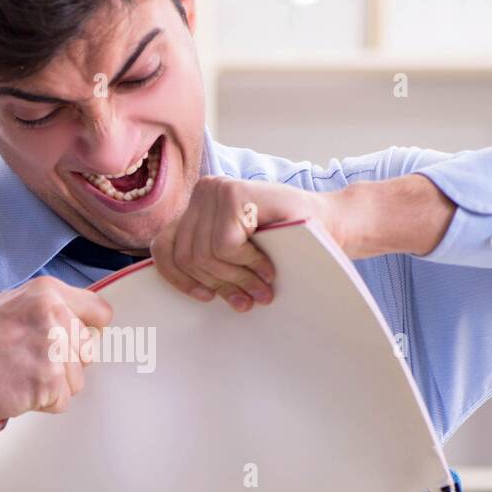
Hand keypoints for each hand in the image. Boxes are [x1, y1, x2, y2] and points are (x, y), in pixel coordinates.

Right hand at [0, 276, 113, 421]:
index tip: (71, 343)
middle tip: (27, 362)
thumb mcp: (12, 304)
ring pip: (76, 380)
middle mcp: (55, 315)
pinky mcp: (47, 381)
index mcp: (48, 292)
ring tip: (18, 375)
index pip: (99, 313)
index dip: (84, 332)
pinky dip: (41, 404)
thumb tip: (80, 325)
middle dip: (64, 364)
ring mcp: (53, 349)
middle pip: (88, 352)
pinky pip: (61, 401)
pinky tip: (16, 390)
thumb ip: (49, 310)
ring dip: (52, 386)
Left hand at [150, 175, 332, 311]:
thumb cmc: (285, 244)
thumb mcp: (236, 255)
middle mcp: (201, 193)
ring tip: (262, 290)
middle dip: (218, 285)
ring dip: (237, 279)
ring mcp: (215, 190)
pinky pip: (226, 246)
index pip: (163, 247)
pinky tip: (268, 269)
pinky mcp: (233, 194)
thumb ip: (209, 263)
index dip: (179, 279)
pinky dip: (248, 264)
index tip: (205, 297)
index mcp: (196, 208)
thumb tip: (188, 291)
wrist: (328, 223)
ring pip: (205, 255)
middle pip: (185, 256)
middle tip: (246, 301)